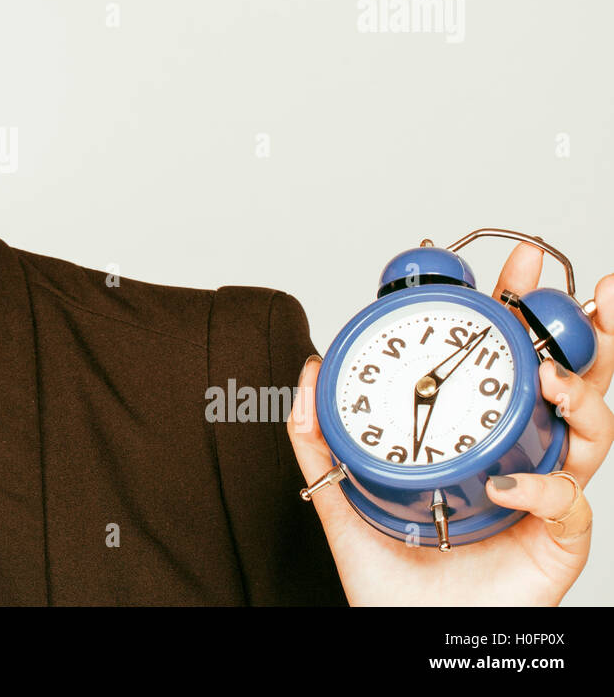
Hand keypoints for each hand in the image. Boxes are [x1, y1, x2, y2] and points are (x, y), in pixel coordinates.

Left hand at [289, 242, 613, 604]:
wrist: (406, 628)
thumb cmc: (390, 562)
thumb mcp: (339, 488)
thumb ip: (317, 431)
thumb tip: (308, 369)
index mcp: (481, 430)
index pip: (512, 357)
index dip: (524, 309)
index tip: (519, 265)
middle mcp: (524, 452)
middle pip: (577, 381)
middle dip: (591, 332)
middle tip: (589, 297)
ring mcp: (548, 493)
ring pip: (594, 431)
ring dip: (582, 396)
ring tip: (550, 382)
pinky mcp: (559, 540)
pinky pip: (569, 504)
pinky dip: (541, 489)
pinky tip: (507, 487)